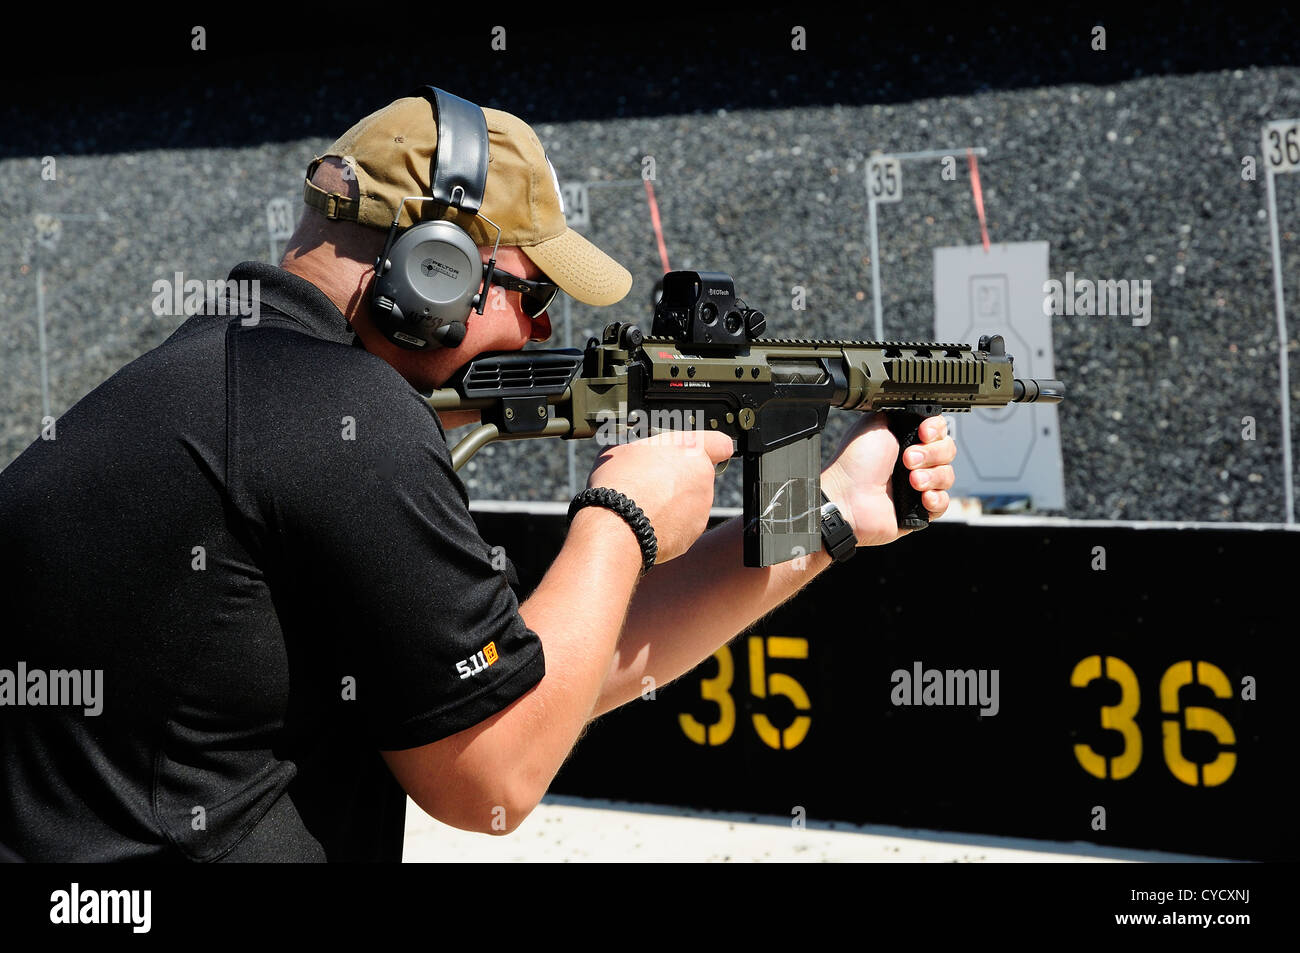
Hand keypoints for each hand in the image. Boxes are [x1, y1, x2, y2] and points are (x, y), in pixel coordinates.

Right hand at [585, 429, 734, 563]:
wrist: (616, 526)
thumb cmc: (619, 482)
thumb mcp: (621, 448)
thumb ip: (640, 448)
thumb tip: (630, 451)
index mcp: (690, 449)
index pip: (720, 444)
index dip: (711, 448)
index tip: (696, 454)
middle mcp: (703, 477)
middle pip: (699, 475)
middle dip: (680, 478)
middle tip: (651, 482)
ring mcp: (701, 508)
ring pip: (691, 501)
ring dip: (674, 502)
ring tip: (644, 505)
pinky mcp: (693, 533)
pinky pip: (683, 525)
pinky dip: (669, 524)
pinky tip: (645, 522)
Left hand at [820, 413, 955, 546]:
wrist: (848, 496)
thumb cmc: (855, 463)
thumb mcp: (874, 424)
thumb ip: (896, 412)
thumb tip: (911, 406)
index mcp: (906, 440)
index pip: (939, 430)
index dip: (936, 430)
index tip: (923, 433)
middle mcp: (915, 461)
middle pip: (948, 451)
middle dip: (931, 454)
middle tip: (907, 459)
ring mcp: (918, 486)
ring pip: (948, 476)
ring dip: (931, 476)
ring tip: (911, 480)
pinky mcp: (920, 510)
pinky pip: (944, 502)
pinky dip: (936, 499)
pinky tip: (922, 497)